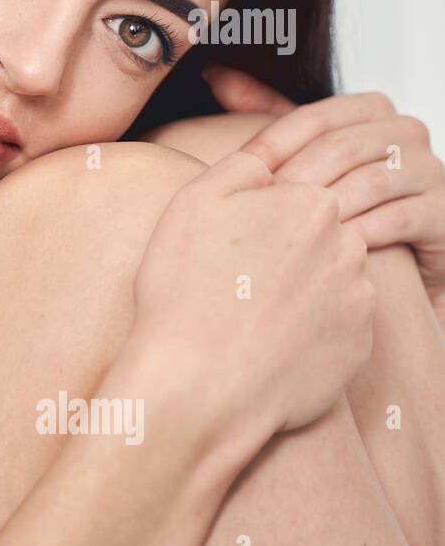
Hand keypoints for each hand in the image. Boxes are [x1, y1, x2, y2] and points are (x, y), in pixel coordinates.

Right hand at [130, 149, 374, 435]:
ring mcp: (358, 303)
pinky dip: (304, 337)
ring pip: (326, 286)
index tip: (223, 249)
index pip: (291, 201)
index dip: (252, 223)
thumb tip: (267, 160)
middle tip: (229, 284)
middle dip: (281, 257)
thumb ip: (242, 164)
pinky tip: (263, 348)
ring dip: (295, 296)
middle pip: (315, 241)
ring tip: (243, 318)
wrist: (199, 385)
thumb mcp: (193, 201)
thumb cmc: (186, 291)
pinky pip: (332, 333)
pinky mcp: (356, 351)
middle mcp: (349, 248)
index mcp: (313, 204)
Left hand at [203, 63, 444, 314]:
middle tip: (252, 212)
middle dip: (291, 182)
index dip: (269, 147)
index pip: (313, 117)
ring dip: (321, 211)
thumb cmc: (340, 199)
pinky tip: (323, 253)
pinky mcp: (444, 213)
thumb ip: (265, 111)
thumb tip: (215, 75)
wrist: (396, 253)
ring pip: (368, 182)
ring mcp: (431, 170)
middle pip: (339, 148)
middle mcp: (406, 132)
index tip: (233, 176)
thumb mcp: (304, 151)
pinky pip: (397, 218)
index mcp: (370, 109)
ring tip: (282, 234)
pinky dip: (356, 235)